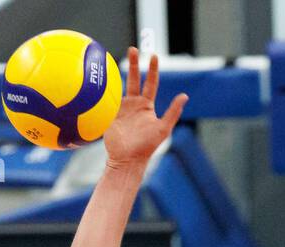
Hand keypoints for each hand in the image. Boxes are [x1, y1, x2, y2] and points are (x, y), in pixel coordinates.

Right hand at [103, 49, 187, 168]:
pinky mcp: (109, 114)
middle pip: (135, 79)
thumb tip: (185, 96)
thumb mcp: (163, 128)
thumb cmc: (147, 146)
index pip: (151, 83)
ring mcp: (121, 109)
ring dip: (117, 72)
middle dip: (135, 64)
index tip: (153, 56)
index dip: (153, 69)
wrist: (127, 159)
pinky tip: (99, 78)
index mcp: (147, 106)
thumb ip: (173, 112)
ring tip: (113, 58)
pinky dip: (103, 89)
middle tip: (134, 49)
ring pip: (119, 86)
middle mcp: (134, 105)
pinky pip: (106, 98)